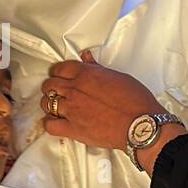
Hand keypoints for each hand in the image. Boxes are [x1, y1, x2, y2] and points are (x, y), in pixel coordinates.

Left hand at [40, 49, 175, 150]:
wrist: (140, 125)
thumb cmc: (135, 102)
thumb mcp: (117, 77)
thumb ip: (97, 68)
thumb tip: (87, 58)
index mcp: (86, 74)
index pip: (60, 68)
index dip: (57, 72)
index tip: (58, 75)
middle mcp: (75, 90)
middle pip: (50, 85)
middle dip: (51, 87)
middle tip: (56, 90)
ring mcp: (72, 109)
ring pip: (47, 103)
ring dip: (49, 104)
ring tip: (55, 106)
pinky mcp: (73, 128)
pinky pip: (50, 125)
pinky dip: (50, 123)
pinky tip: (56, 122)